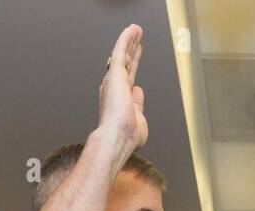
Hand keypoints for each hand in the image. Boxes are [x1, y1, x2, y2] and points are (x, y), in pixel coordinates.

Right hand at [99, 24, 147, 148]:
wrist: (118, 138)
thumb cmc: (127, 137)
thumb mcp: (139, 119)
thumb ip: (139, 104)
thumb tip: (138, 90)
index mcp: (120, 99)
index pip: (129, 76)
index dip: (134, 63)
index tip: (137, 53)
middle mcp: (115, 88)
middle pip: (126, 63)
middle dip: (132, 48)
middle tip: (136, 36)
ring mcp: (114, 80)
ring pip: (123, 55)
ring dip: (129, 40)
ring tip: (136, 28)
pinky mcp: (115, 74)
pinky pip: (121, 52)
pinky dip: (126, 40)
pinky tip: (131, 30)